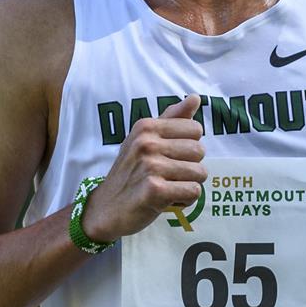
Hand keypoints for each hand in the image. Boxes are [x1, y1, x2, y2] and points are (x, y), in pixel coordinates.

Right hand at [81, 95, 206, 243]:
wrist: (105, 208)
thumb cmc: (130, 173)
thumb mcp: (144, 140)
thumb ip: (172, 119)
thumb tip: (195, 98)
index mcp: (146, 126)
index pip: (195, 129)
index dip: (188, 147)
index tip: (170, 157)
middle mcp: (147, 143)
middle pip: (199, 151)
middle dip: (190, 167)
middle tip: (168, 176)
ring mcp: (150, 166)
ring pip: (199, 173)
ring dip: (188, 185)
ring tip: (168, 188)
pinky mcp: (154, 190)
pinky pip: (193, 191)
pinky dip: (185, 200)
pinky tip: (168, 201)